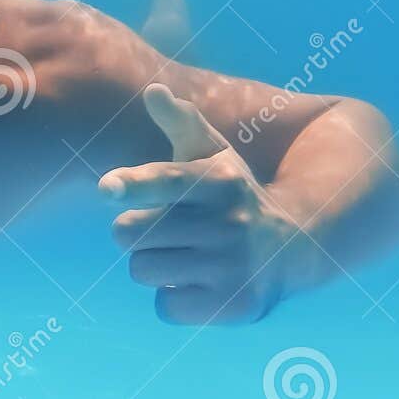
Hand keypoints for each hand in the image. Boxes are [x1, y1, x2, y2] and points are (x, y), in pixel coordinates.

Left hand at [99, 83, 308, 324]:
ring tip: (185, 255)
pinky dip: (173, 299)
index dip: (133, 184)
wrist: (291, 248)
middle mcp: (229, 223)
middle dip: (135, 230)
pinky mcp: (233, 305)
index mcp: (219, 181)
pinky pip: (164, 307)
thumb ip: (181, 123)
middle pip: (129, 231)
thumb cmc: (232, 196)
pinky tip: (200, 284)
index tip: (106, 188)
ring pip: (141, 269)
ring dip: (152, 265)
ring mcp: (232, 266)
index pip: (166, 180)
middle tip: (166, 228)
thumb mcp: (214, 156)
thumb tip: (153, 91)